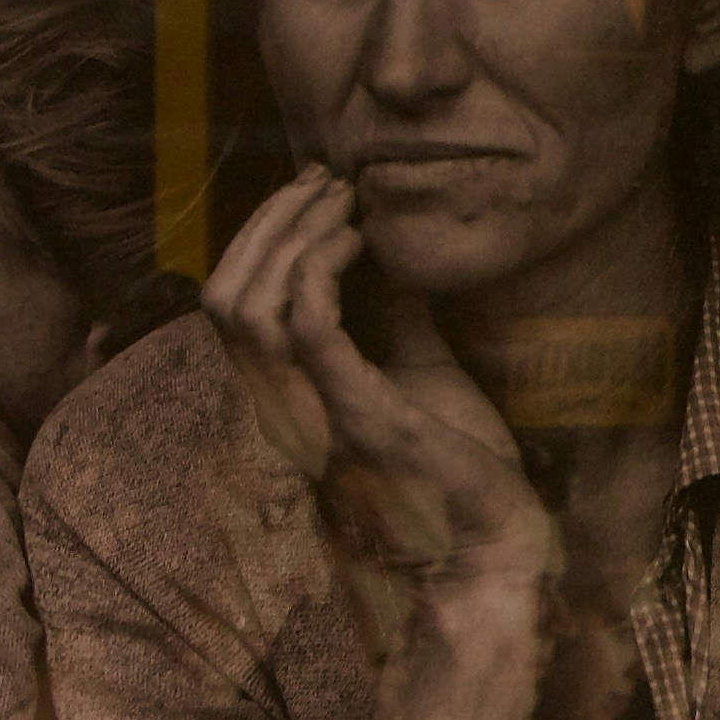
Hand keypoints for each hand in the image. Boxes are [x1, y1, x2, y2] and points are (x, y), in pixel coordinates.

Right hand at [207, 170, 553, 608]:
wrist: (497, 540)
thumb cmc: (460, 463)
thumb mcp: (419, 369)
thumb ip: (393, 313)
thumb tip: (386, 245)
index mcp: (288, 399)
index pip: (230, 307)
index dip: (258, 239)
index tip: (312, 191)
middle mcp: (281, 408)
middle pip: (222, 296)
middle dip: (266, 222)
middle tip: (323, 180)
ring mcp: (310, 415)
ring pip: (247, 305)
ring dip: (289, 235)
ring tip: (341, 199)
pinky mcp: (354, 417)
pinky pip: (305, 329)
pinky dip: (321, 271)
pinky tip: (359, 241)